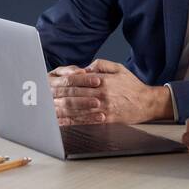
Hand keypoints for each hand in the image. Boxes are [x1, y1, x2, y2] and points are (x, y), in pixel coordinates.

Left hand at [48, 60, 170, 124]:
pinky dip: (73, 123)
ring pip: (78, 110)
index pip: (78, 81)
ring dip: (61, 111)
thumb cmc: (132, 85)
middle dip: (57, 97)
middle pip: (74, 96)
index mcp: (102, 81)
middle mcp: (101, 95)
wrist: (147, 102)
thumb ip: (100, 65)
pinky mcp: (107, 120)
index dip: (62, 83)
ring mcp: (104, 108)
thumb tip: (84, 69)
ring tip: (47, 111)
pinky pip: (86, 122)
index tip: (49, 85)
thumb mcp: (118, 68)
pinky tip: (63, 123)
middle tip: (42, 98)